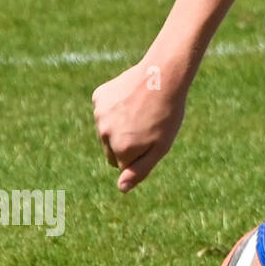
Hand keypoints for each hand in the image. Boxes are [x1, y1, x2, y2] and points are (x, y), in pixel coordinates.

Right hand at [92, 57, 187, 191]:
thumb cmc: (167, 116)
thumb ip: (139, 170)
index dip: (139, 154)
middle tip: (146, 126)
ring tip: (140, 111)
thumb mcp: (160, 148)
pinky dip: (114, 109)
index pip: (123, 165)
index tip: (152, 140)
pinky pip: (104, 112)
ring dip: (120, 126)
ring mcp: (99, 114)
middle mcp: (104, 133)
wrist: (161, 77)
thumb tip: (121, 188)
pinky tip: (130, 99)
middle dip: (126, 144)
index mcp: (120, 150)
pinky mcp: (98, 97)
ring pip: (107, 131)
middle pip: (111, 150)